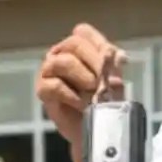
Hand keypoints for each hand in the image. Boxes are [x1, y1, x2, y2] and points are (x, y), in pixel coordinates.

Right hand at [35, 23, 126, 148]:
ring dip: (81, 76)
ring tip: (94, 91)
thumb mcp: (114, 82)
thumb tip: (119, 56)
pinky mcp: (43, 90)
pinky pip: (53, 85)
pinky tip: (82, 104)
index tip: (116, 59)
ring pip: (61, 62)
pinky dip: (70, 94)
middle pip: (73, 44)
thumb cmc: (104, 103)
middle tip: (105, 79)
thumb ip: (114, 67)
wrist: (95, 130)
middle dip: (94, 61)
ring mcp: (49, 71)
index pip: (83, 32)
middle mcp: (61, 55)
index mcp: (79, 48)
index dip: (99, 43)